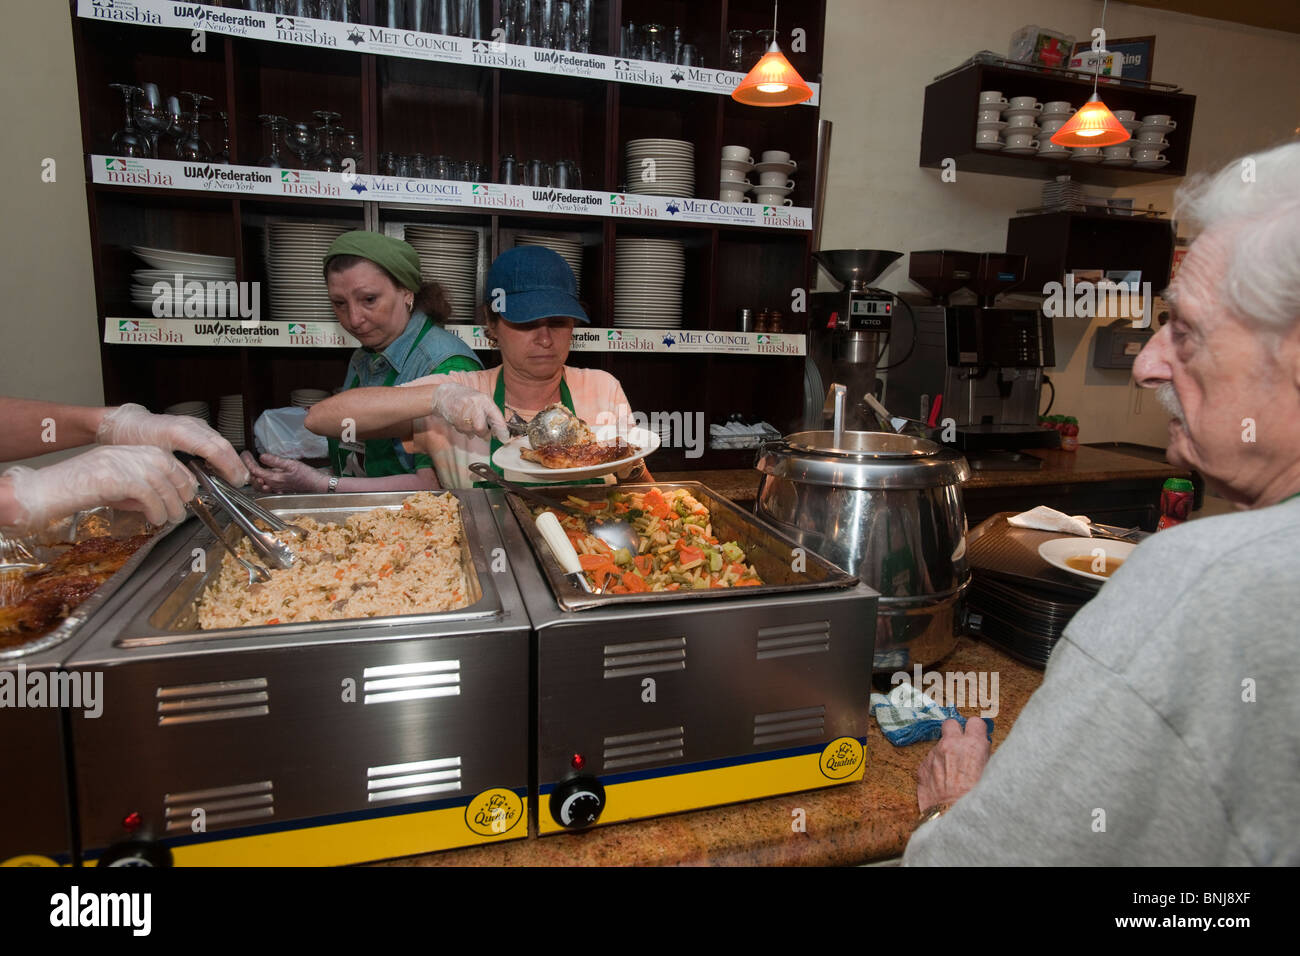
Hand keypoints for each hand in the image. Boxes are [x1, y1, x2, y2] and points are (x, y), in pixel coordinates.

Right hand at [3, 445, 195, 530]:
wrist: (47, 489)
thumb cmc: (79, 489)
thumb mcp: (117, 485)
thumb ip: (141, 488)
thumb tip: (166, 501)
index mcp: (131, 450)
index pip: (169, 460)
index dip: (183, 480)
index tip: (187, 497)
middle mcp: (130, 452)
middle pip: (171, 469)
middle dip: (181, 493)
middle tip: (180, 511)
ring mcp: (123, 462)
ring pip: (163, 483)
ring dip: (171, 505)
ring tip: (169, 519)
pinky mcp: (117, 477)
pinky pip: (148, 494)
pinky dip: (156, 510)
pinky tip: (155, 520)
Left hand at [97, 403, 249, 485]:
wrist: (124, 423)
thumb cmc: (132, 439)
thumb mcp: (151, 458)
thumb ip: (173, 470)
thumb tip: (192, 485)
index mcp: (179, 432)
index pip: (213, 449)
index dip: (228, 466)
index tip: (236, 480)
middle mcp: (190, 425)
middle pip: (222, 444)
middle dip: (235, 464)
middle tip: (243, 480)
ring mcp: (194, 423)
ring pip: (220, 440)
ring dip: (230, 458)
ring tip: (237, 475)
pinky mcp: (194, 425)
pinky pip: (214, 438)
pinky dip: (222, 452)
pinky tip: (223, 464)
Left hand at [241, 452, 328, 493]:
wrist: (316, 485)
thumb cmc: (306, 475)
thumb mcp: (291, 464)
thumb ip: (275, 461)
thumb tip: (262, 457)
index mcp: (274, 478)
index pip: (255, 470)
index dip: (248, 462)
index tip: (245, 454)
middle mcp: (273, 485)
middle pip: (253, 479)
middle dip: (248, 469)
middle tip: (246, 458)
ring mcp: (276, 488)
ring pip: (258, 484)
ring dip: (253, 476)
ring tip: (251, 466)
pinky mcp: (280, 489)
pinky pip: (265, 487)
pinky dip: (260, 481)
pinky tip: (262, 476)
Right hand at [429, 383, 508, 442]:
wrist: (446, 396)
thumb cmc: (468, 399)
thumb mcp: (482, 401)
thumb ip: (491, 414)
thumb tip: (499, 432)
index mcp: (484, 400)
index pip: (496, 417)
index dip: (501, 430)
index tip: (504, 438)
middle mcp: (474, 406)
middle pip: (481, 428)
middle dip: (484, 434)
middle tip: (486, 433)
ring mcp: (463, 413)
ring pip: (472, 432)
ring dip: (474, 431)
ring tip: (470, 420)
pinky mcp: (455, 420)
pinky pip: (464, 431)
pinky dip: (466, 430)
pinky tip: (463, 420)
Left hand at [916, 718, 989, 811]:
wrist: (954, 816)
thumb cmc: (978, 798)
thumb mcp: (990, 773)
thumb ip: (983, 756)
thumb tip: (981, 748)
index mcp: (973, 745)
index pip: (974, 722)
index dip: (975, 730)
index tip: (976, 737)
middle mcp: (951, 744)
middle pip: (951, 724)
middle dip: (955, 733)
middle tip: (960, 745)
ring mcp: (934, 754)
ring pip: (939, 745)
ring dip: (944, 753)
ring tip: (951, 772)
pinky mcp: (922, 766)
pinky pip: (929, 760)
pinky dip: (934, 767)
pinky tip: (941, 781)